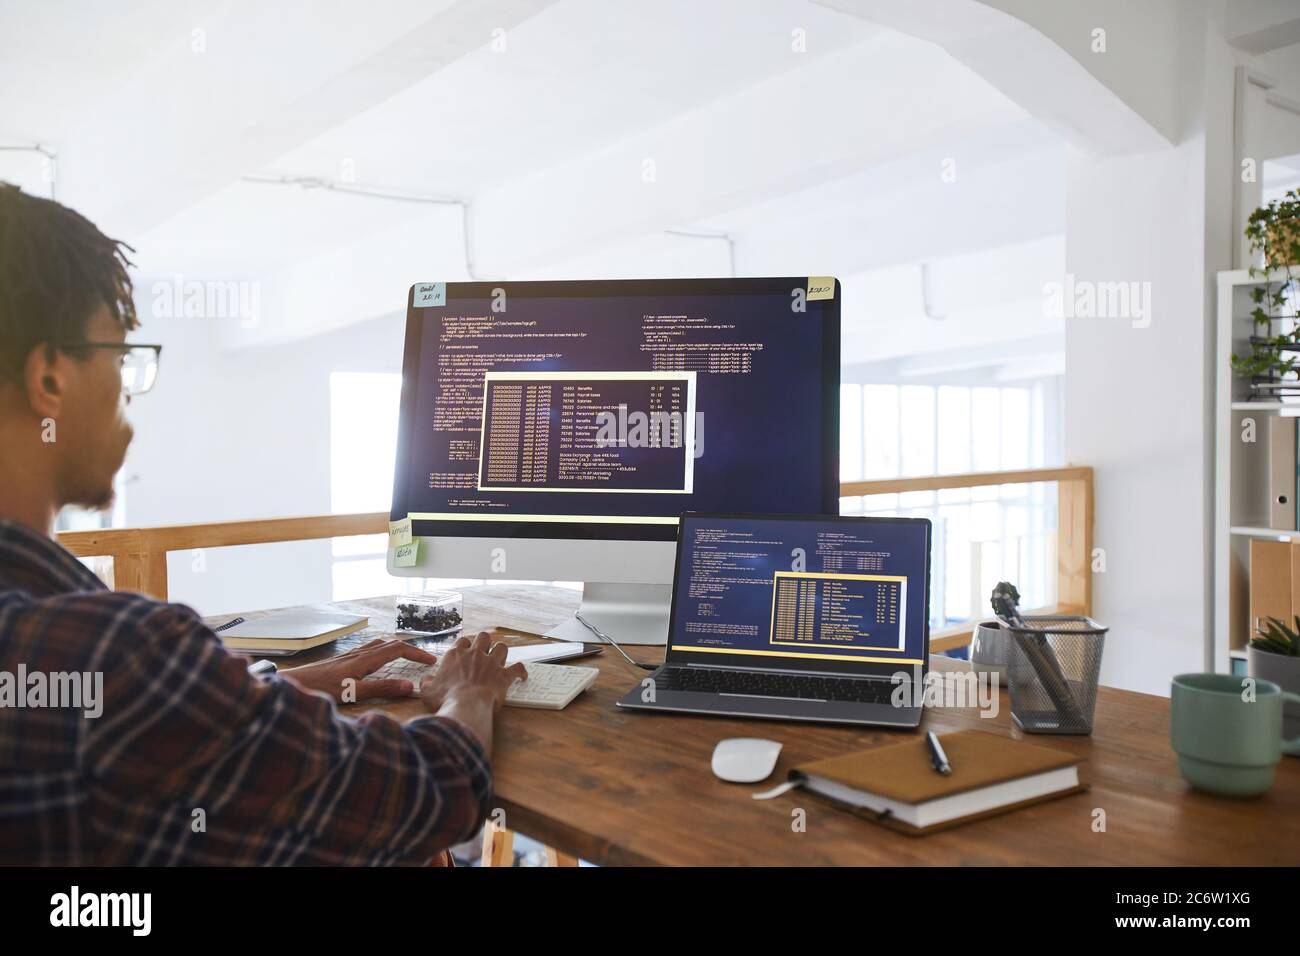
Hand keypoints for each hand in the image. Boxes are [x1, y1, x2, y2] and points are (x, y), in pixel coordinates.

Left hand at [279, 638, 439, 701]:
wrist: (292, 684)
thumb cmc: (320, 689)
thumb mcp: (354, 692)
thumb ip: (382, 689)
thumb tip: (410, 686)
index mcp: (365, 659)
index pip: (398, 649)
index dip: (417, 653)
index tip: (432, 661)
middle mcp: (359, 653)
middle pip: (390, 643)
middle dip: (410, 649)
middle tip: (424, 659)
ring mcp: (349, 656)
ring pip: (378, 645)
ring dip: (395, 648)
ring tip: (404, 657)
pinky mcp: (341, 661)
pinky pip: (368, 650)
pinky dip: (380, 652)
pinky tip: (375, 663)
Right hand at [420, 631, 526, 711]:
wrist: (466, 706)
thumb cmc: (446, 699)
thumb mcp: (428, 690)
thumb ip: (427, 682)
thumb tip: (426, 680)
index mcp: (456, 655)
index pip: (462, 641)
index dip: (465, 644)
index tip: (466, 650)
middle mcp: (475, 655)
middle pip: (484, 636)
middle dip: (485, 641)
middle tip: (485, 650)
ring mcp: (491, 663)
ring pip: (502, 647)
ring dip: (502, 652)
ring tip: (500, 659)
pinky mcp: (504, 675)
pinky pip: (518, 668)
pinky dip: (521, 672)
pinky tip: (521, 676)